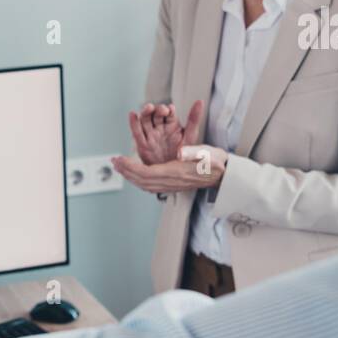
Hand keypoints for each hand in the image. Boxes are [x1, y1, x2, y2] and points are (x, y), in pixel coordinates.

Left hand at [113, 142, 227, 193]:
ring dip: (130, 176)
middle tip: (113, 162)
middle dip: (126, 171)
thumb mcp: (207, 152)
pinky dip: (139, 180)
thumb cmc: (215, 160)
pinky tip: (134, 174)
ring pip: (145, 184)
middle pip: (142, 180)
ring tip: (119, 167)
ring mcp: (172, 185)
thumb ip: (193, 151)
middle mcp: (171, 181)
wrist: (224, 175)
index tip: (119, 159)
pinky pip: (151, 186)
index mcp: (176, 172)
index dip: (130, 167)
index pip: (146, 172)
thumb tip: (180, 152)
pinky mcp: (173, 186)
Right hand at [128, 100, 203, 165]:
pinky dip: (133, 123)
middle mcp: (160, 128)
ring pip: (144, 120)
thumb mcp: (190, 136)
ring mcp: (150, 136)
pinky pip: (137, 133)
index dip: (168, 109)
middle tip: (160, 110)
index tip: (170, 110)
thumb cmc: (184, 156)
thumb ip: (193, 119)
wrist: (175, 174)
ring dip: (145, 112)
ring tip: (148, 108)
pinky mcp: (143, 145)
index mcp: (172, 125)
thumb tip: (200, 101)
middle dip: (156, 109)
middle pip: (154, 114)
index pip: (168, 112)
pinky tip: (132, 114)